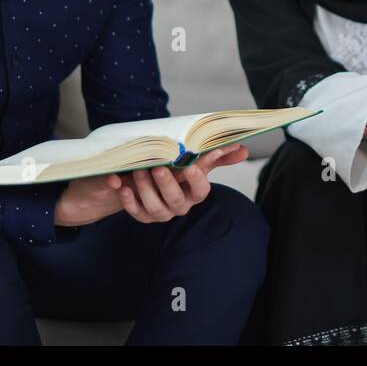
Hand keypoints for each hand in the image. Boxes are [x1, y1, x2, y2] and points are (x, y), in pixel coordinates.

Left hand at [55, 143, 248, 226]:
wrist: (150, 179)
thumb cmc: (176, 170)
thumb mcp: (195, 161)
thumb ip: (217, 156)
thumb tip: (243, 149)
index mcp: (195, 193)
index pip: (201, 190)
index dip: (196, 180)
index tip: (189, 166)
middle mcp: (180, 206)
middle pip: (176, 200)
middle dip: (167, 184)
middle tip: (157, 167)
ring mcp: (162, 213)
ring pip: (155, 207)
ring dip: (146, 189)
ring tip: (138, 171)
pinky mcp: (144, 216)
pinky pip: (136, 213)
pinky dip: (129, 201)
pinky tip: (123, 186)